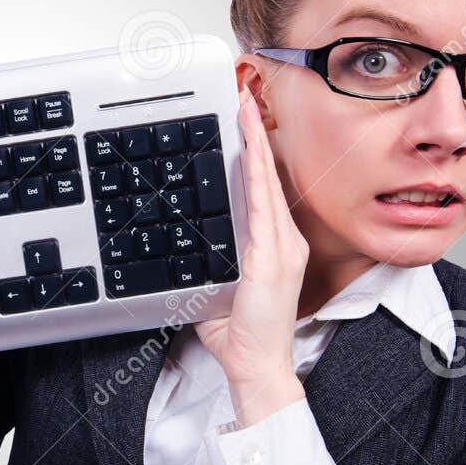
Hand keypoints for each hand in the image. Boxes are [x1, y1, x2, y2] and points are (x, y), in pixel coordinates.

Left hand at [193, 85, 308, 425]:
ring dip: (256, 143)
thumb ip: (207, 265)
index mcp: (274, 247)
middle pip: (268, 177)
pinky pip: (263, 206)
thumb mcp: (217, 291)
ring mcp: (281, 248)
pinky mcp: (272, 258)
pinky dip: (257, 174)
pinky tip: (251, 150)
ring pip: (266, 183)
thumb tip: (182, 249)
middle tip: (246, 98)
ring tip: (247, 109)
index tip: (245, 123)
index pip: (264, 190)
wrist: (259, 366)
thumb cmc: (241, 335)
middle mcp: (283, 241)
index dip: (256, 154)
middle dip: (257, 135)